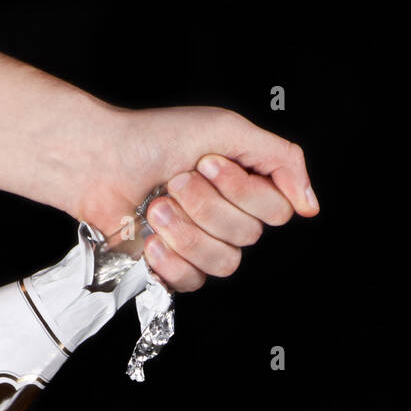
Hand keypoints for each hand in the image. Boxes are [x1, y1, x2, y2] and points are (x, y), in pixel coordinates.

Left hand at [68, 103, 319, 290]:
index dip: (241, 191)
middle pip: (247, 236)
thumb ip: (281, 159)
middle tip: (176, 180)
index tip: (209, 163)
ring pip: (223, 262)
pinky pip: (193, 281)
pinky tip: (151, 238)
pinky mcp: (175, 268)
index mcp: (247, 187)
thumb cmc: (153, 139)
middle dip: (205, 204)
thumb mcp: (226, 128)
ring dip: (185, 230)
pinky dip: (169, 258)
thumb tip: (311, 204)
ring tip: (157, 206)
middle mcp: (229, 219)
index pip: (276, 212)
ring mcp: (202, 246)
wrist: (99, 162)